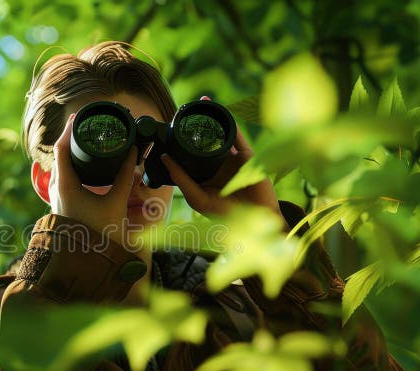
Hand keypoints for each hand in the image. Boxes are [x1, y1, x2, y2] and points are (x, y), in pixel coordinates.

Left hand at [50, 114, 137, 245]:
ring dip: (69, 150)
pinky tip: (79, 161)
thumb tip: (134, 153)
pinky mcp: (62, 202)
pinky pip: (62, 176)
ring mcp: (57, 196)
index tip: (79, 116)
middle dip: (70, 137)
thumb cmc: (100, 234)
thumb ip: (125, 178)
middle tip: (83, 123)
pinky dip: (70, 164)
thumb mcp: (116, 203)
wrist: (86, 261)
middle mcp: (56, 189)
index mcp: (65, 185)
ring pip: (59, 166)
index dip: (69, 129)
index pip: (61, 148)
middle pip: (58, 154)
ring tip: (82, 137)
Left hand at [160, 98, 281, 217]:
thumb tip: (164, 156)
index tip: (168, 125)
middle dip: (196, 122)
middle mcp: (216, 164)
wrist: (256, 220)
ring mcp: (231, 158)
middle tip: (184, 108)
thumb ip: (181, 178)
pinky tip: (220, 110)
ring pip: (220, 132)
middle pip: (204, 138)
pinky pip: (237, 134)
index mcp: (203, 174)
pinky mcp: (246, 155)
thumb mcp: (197, 197)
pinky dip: (229, 122)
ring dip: (213, 116)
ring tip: (201, 101)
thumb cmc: (225, 213)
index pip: (189, 153)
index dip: (180, 139)